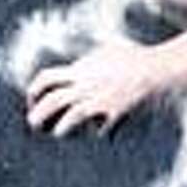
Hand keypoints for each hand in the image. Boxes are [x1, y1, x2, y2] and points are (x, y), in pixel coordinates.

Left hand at [26, 38, 159, 135]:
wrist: (155, 68)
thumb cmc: (133, 56)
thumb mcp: (104, 49)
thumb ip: (88, 58)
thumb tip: (77, 65)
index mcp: (81, 69)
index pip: (47, 77)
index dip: (34, 89)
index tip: (32, 97)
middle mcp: (86, 85)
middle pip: (52, 100)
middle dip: (38, 113)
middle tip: (33, 122)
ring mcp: (99, 100)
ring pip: (70, 117)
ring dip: (59, 128)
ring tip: (55, 133)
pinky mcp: (114, 112)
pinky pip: (100, 128)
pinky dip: (96, 133)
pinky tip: (95, 137)